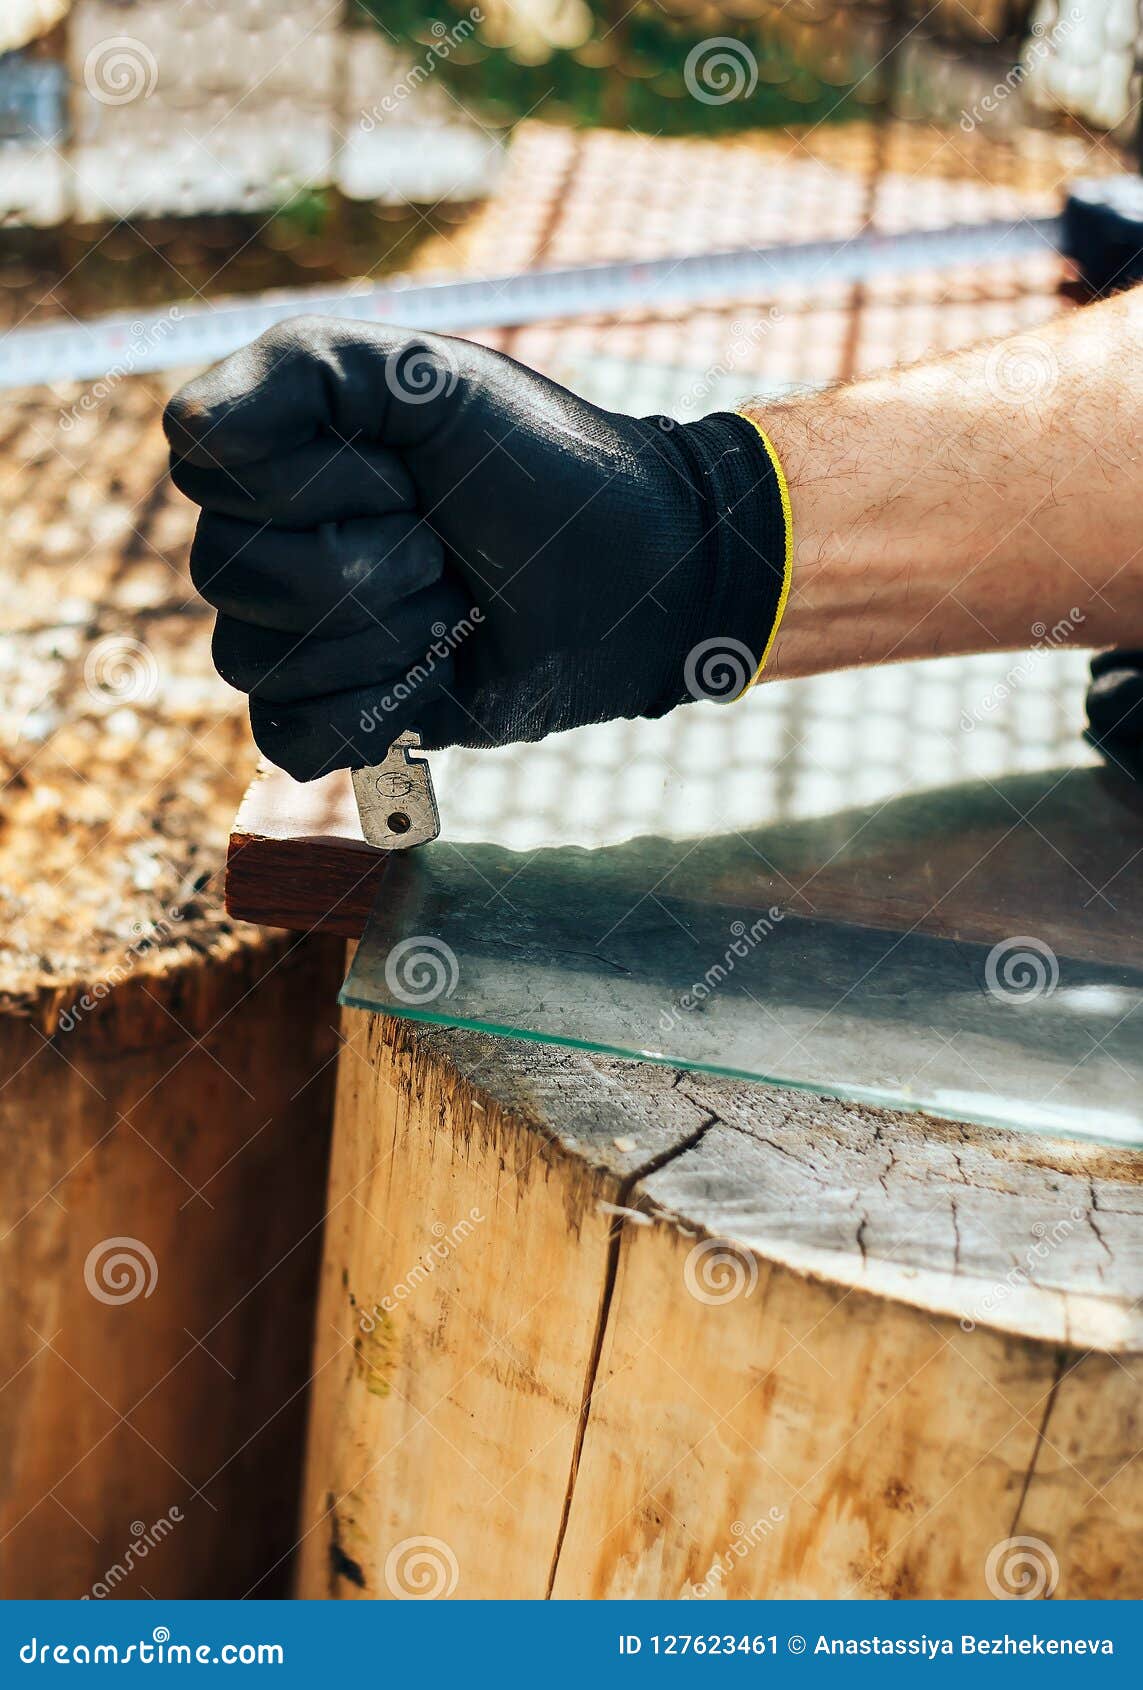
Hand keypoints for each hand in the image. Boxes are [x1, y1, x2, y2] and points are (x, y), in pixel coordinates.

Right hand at [164, 318, 788, 779]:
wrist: (641, 580)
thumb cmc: (546, 468)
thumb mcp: (431, 381)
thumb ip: (301, 371)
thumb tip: (186, 432)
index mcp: (284, 451)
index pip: (209, 471)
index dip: (312, 479)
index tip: (407, 469)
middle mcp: (277, 541)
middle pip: (228, 574)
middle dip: (364, 564)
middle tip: (446, 549)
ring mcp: (307, 635)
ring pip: (252, 659)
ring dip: (380, 637)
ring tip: (452, 611)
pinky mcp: (345, 716)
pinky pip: (288, 737)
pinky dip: (367, 715)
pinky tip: (430, 680)